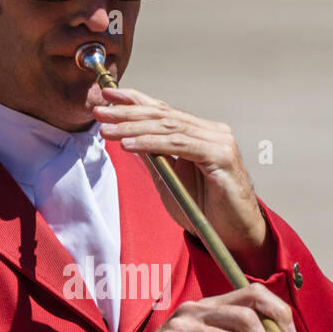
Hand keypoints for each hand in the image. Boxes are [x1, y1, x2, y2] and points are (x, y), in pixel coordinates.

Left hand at [92, 86, 274, 277]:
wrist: (234, 236)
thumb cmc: (204, 211)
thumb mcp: (169, 180)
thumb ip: (153, 157)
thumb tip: (126, 136)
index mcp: (199, 133)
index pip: (163, 111)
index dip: (134, 101)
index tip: (106, 95)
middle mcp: (211, 131)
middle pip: (163, 115)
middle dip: (127, 112)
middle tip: (98, 111)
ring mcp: (218, 141)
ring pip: (169, 128)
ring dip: (133, 127)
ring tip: (106, 130)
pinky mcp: (221, 156)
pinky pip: (180, 145)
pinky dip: (151, 144)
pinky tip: (128, 144)